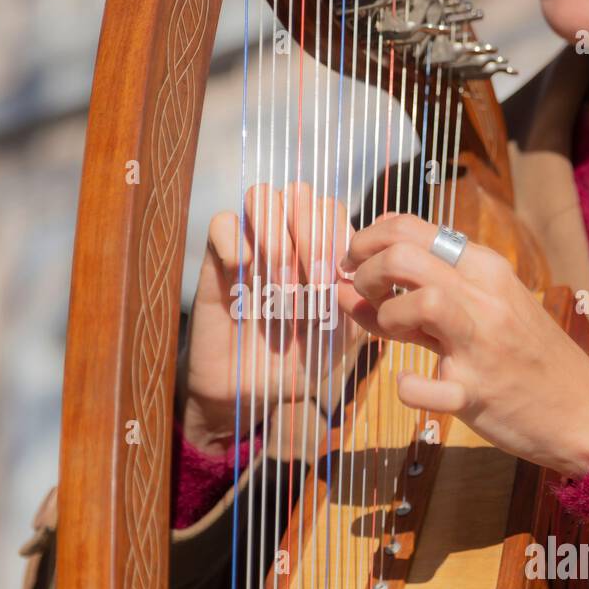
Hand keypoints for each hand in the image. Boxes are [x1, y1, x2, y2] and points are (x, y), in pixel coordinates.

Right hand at [180, 183, 362, 454]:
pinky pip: (223, 222)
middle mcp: (287, 240)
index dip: (336, 237)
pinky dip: (235, 241)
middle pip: (300, 193)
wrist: (251, 395)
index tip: (333, 284)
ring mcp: (251, 247)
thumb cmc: (300, 365)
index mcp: (321, 251)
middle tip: (311, 284)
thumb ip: (364, 307)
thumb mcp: (344, 341)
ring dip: (275, 236)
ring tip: (279, 284)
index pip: (332, 209)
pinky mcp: (216, 261)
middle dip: (310, 234)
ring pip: (262, 196)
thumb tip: (372, 274)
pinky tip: (243, 272)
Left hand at [334, 213, 588, 478]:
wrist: (583, 410)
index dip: (366, 240)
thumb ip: (420, 287)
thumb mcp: (482, 305)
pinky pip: (425, 387)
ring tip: (393, 334)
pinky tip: (409, 383)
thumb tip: (354, 273)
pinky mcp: (477, 391)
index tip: (354, 263)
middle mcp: (485, 297)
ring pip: (419, 302)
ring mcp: (482, 344)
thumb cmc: (523, 354)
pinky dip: (407, 387)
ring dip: (385, 317)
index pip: (409, 226)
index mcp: (484, 267)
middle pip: (404, 256)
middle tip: (364, 297)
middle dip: (365, 273)